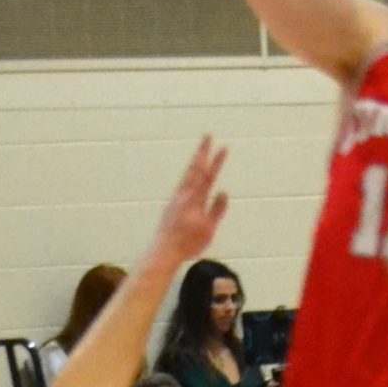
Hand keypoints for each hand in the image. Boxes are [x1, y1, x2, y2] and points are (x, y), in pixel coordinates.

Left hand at [149, 139, 229, 270]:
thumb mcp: (208, 229)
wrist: (164, 251)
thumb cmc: (188, 244)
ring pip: (187, 175)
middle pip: (194, 169)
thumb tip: (223, 191)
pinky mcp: (172, 204)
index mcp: (195, 200)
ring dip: (194, 161)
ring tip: (200, 151)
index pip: (208, 176)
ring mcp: (176, 198)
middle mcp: (184, 195)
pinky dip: (188, 174)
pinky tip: (190, 176)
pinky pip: (182, 183)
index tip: (223, 147)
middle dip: (202, 152)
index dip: (216, 162)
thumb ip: (216, 210)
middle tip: (207, 136)